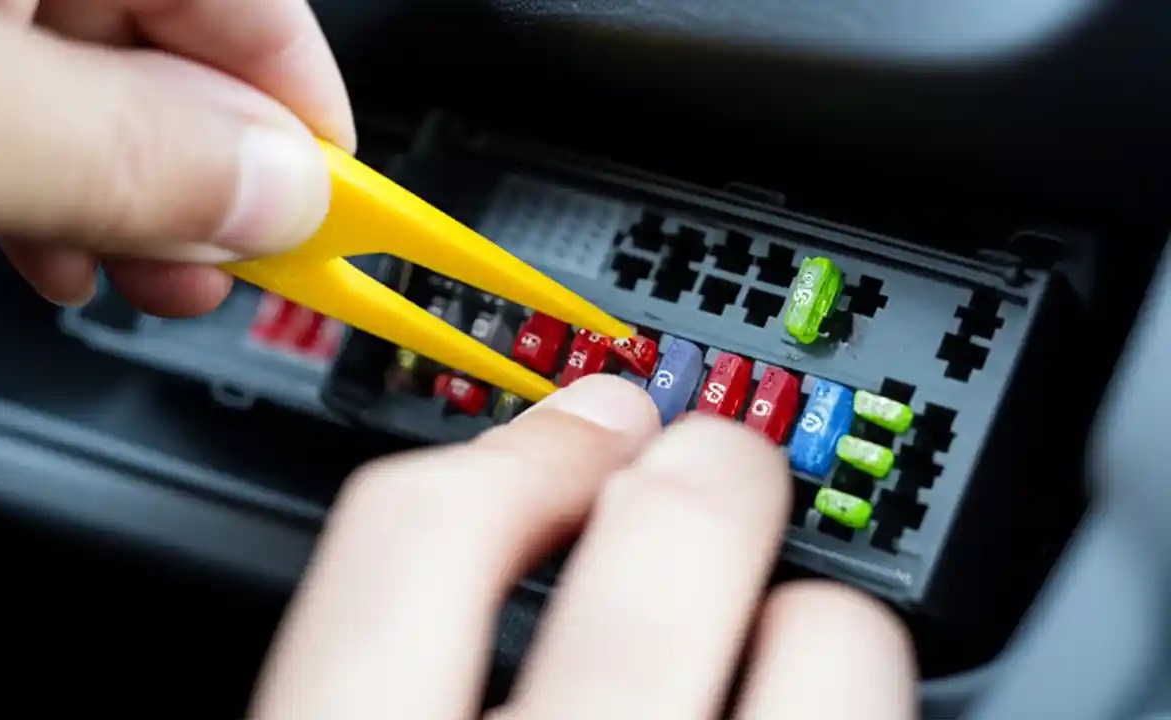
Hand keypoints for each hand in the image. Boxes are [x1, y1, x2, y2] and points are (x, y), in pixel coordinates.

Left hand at [0, 0, 352, 316]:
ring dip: (132, 203)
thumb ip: (121, 150)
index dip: (306, 120)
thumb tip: (275, 195)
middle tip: (226, 271)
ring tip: (136, 281)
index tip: (337, 225)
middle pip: (179, 48)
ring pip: (97, 89)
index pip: (253, 1)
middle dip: (209, 180)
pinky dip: (46, 189)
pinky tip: (51, 250)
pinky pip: (14, 106)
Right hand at [252, 376, 916, 718]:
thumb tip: (396, 603)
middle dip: (698, 470)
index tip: (570, 418)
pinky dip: (845, 696)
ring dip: (813, 608)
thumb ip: (356, 680)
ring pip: (828, 653)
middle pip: (656, 554)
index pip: (413, 536)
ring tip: (791, 622)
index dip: (508, 447)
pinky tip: (807, 715)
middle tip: (713, 460)